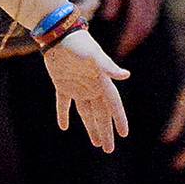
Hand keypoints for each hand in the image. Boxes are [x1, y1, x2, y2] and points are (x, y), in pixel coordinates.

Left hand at [42, 26, 129, 151]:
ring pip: (85, 112)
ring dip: (90, 127)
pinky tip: (63, 126)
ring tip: (96, 143)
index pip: (113, 105)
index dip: (119, 119)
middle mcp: (91, 87)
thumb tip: (126, 75)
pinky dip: (63, 114)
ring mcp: (77, 87)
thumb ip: (108, 67)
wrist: (59, 34)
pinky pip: (63, 103)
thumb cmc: (79, 43)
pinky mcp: (62, 84)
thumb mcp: (94, 56)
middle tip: (109, 149)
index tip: (124, 134)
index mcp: (101, 82)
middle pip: (100, 114)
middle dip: (105, 131)